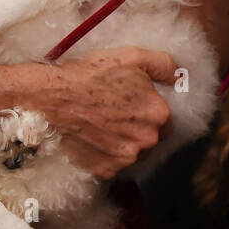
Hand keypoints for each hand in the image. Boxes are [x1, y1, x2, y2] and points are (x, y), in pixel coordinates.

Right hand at [0, 47, 175, 178]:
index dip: (149, 110)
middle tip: (114, 113)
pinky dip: (105, 154)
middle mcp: (146, 141)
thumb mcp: (131, 57)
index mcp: (158, 114)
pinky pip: (112, 165)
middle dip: (138, 128)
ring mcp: (124, 160)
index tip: (132, 104)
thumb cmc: (89, 75)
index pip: (166, 120)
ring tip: (101, 125)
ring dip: (123, 143)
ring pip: (132, 153)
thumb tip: (178, 76)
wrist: (50, 99)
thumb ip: (163, 65)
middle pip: (150, 139)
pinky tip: (91, 137)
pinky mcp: (103, 171)